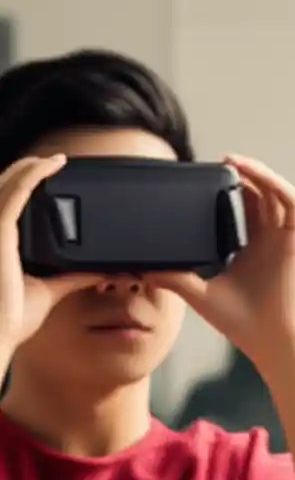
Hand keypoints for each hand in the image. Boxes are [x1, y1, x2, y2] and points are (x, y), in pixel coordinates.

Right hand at [0, 156, 103, 354]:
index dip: (21, 186)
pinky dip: (31, 176)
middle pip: (4, 190)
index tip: (47, 176)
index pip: (6, 206)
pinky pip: (14, 195)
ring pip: (8, 185)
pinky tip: (48, 166)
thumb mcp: (49, 291)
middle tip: (54, 161)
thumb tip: (100, 270)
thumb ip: (72, 276)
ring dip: (31, 168)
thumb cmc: (10, 320)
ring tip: (54, 160)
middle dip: (27, 172)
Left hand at [144, 155, 294, 367]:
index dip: (225, 191)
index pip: (239, 210)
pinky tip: (254, 174)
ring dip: (257, 172)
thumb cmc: (241, 322)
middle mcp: (267, 240)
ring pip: (275, 192)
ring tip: (231, 161)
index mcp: (247, 250)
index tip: (201, 180)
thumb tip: (143, 266)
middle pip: (258, 196)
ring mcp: (283, 238)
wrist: (270, 340)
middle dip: (239, 176)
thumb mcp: (198, 293)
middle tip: (215, 165)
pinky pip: (292, 203)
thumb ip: (173, 277)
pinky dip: (276, 184)